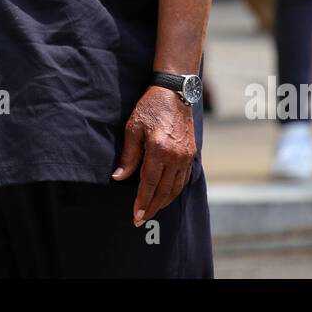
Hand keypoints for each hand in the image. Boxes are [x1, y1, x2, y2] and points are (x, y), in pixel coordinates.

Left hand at [112, 86, 196, 225]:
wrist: (175, 92)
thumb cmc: (150, 107)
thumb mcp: (133, 128)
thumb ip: (128, 155)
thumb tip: (119, 177)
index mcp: (159, 149)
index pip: (149, 183)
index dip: (142, 202)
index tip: (135, 216)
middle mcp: (175, 156)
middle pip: (163, 190)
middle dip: (152, 207)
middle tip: (141, 220)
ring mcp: (186, 156)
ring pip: (175, 188)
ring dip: (164, 202)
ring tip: (152, 211)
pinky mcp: (192, 153)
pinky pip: (183, 179)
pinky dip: (174, 191)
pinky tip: (166, 196)